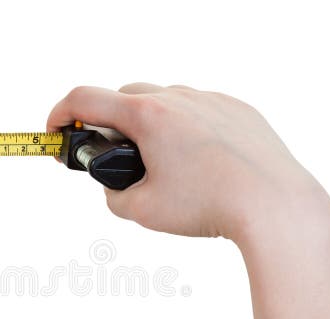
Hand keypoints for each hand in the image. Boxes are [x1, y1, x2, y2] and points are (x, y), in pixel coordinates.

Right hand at [47, 83, 329, 244]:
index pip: (84, 99)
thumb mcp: (142, 210)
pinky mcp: (238, 109)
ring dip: (149, 125)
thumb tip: (114, 186)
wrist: (274, 205)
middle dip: (109, 123)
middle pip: (125, 96)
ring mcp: (211, 100)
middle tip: (112, 156)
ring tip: (160, 164)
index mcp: (148, 116)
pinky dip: (186, 129)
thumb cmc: (210, 207)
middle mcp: (178, 98)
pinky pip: (199, 110)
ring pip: (164, 101)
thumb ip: (113, 195)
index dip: (59, 115)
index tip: (55, 131)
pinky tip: (196, 162)